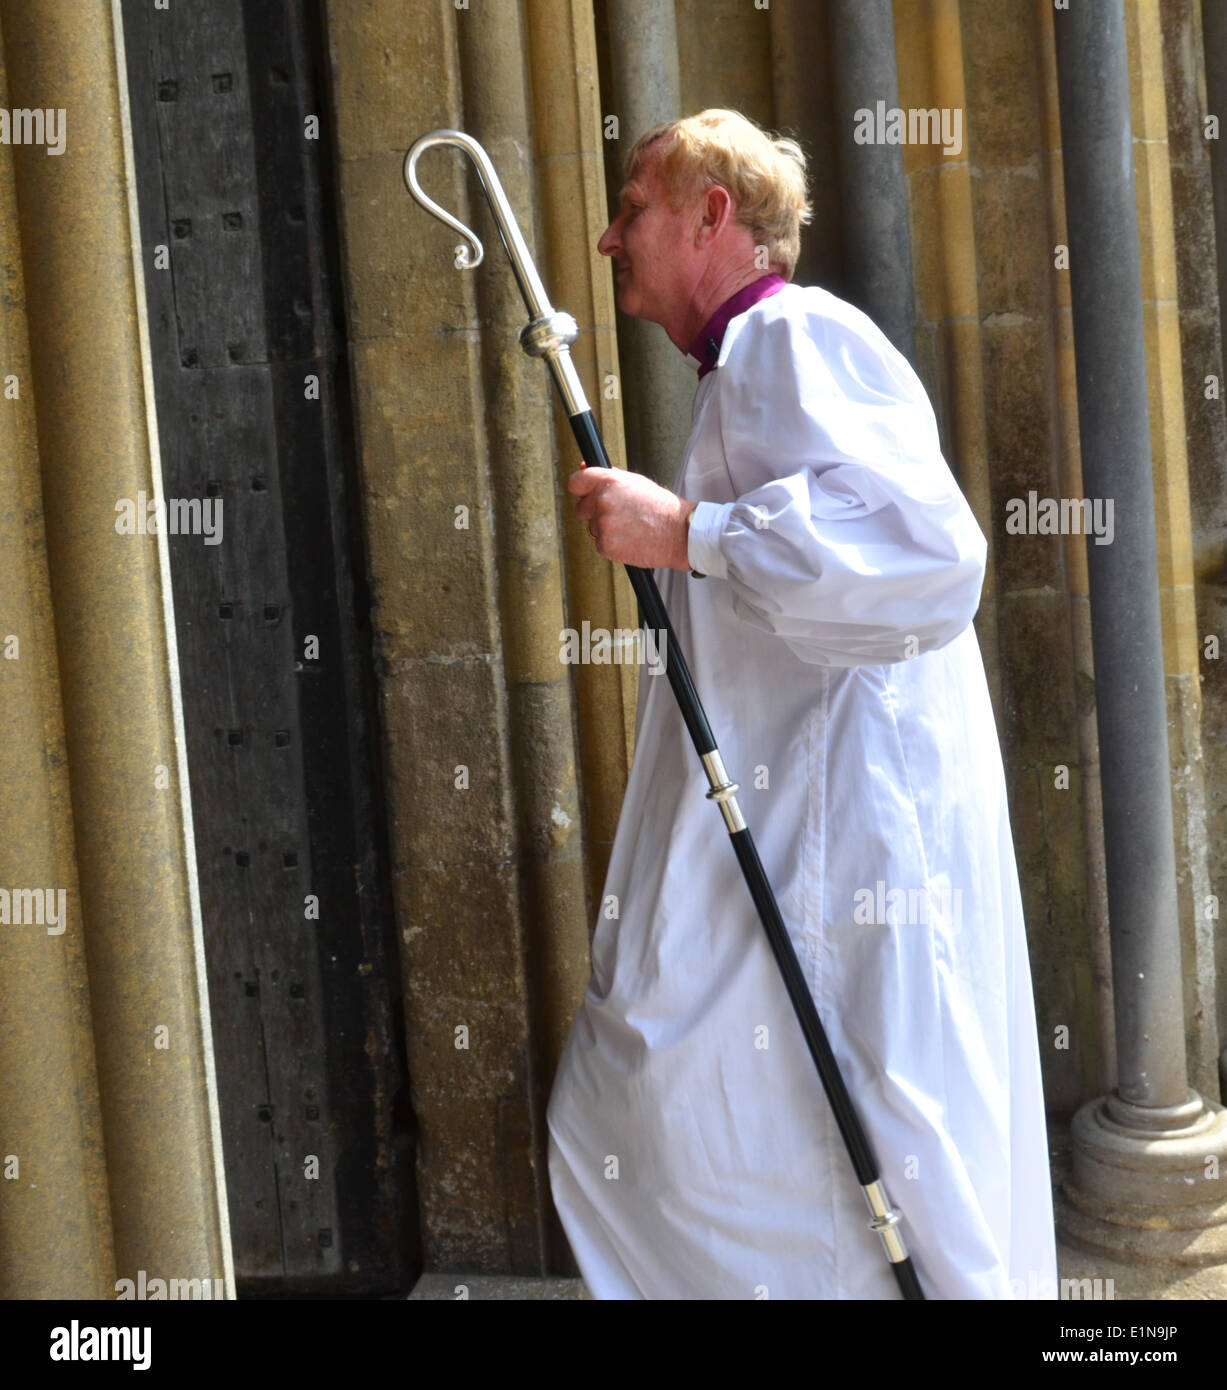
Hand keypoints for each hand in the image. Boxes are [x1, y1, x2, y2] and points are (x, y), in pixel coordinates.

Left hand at [567, 466, 694, 569]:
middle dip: (595, 514)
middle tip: (620, 516)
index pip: (576, 482)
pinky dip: (613, 545)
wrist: (679, 532)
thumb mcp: (635, 483)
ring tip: (631, 528)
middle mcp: (602, 500)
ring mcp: (603, 524)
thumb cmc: (660, 507)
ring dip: (607, 530)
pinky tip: (631, 540)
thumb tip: (583, 466)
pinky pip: (600, 545)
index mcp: (609, 481)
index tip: (585, 495)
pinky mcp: (605, 545)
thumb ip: (608, 477)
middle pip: (581, 510)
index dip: (580, 490)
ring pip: (593, 528)